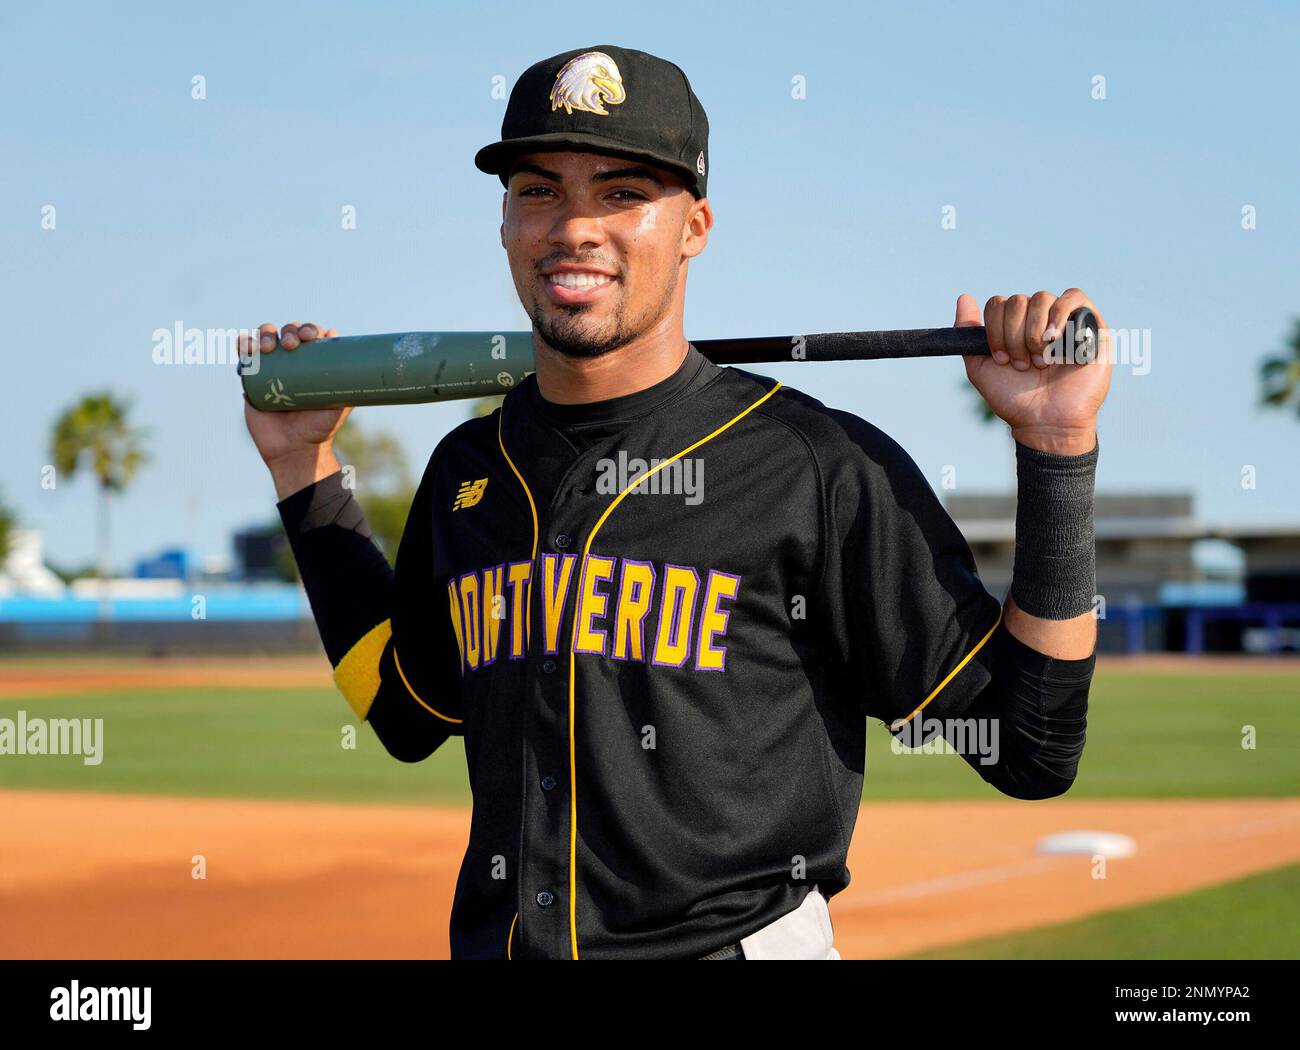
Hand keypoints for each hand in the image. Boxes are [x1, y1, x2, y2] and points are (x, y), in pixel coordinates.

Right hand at [241, 321, 349, 498]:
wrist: (294, 449)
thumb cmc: (319, 427)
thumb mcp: (341, 403)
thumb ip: (348, 379)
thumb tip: (339, 340)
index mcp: (312, 363)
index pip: (309, 336)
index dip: (309, 329)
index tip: (312, 336)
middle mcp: (290, 362)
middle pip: (287, 333)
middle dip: (289, 331)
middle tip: (292, 344)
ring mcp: (269, 368)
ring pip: (265, 339)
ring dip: (266, 334)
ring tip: (270, 348)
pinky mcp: (251, 379)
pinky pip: (244, 357)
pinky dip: (243, 345)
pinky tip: (246, 346)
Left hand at [957, 289, 1111, 455]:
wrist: (1046, 422)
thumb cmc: (1015, 399)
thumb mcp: (980, 368)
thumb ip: (968, 333)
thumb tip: (963, 298)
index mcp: (1014, 327)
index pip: (998, 304)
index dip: (995, 331)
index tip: (1002, 359)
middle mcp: (1038, 320)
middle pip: (1018, 301)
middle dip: (1015, 337)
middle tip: (1023, 365)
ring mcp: (1064, 321)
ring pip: (1042, 299)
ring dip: (1035, 334)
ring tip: (1042, 362)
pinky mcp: (1091, 325)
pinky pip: (1074, 297)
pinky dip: (1060, 315)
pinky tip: (1054, 340)